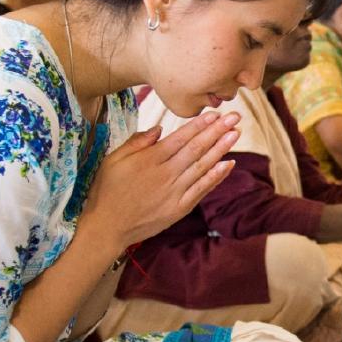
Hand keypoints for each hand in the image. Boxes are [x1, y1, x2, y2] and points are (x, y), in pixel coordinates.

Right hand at [81, 111, 240, 250]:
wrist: (106, 227)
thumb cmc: (107, 191)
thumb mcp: (113, 160)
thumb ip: (136, 142)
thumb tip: (159, 128)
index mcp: (149, 159)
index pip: (180, 137)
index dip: (200, 125)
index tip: (215, 114)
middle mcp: (165, 174)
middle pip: (196, 148)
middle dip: (217, 131)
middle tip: (234, 117)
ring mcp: (174, 192)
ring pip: (202, 166)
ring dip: (221, 149)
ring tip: (235, 134)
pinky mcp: (179, 208)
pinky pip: (201, 189)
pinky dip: (216, 176)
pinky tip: (229, 164)